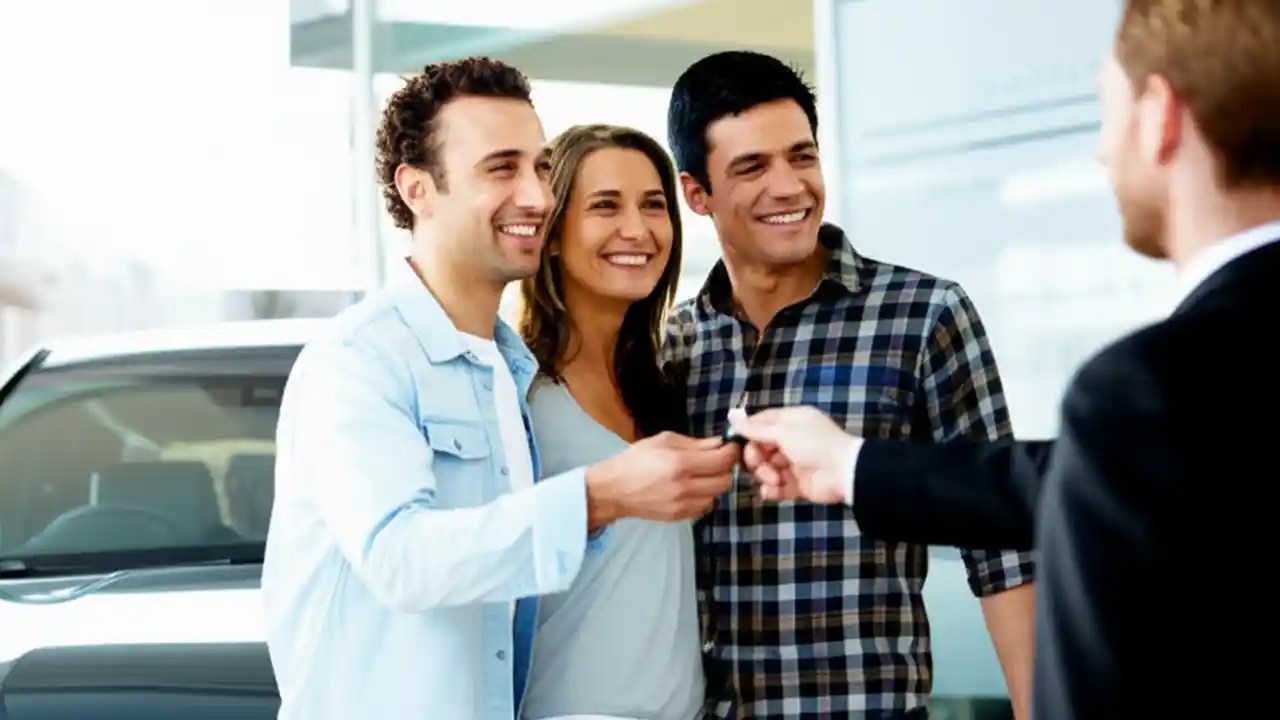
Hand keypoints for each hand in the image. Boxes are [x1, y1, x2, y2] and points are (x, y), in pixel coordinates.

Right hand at [585, 432, 738, 527]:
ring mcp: (684, 505)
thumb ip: (695, 443)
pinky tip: (693, 487)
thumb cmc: (636, 459)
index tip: (730, 446)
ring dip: (715, 482)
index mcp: (681, 463)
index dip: (732, 451)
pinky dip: (705, 496)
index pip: (723, 460)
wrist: (614, 490)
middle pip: (725, 480)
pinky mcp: (680, 517)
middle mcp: (685, 487)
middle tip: (717, 459)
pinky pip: (705, 506)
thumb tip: (720, 443)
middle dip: (725, 468)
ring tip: (703, 473)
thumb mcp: (664, 441)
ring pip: (717, 494)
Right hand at [728, 406, 859, 504]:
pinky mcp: (798, 484)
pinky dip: (772, 490)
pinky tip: (772, 491)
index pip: (761, 423)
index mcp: (791, 421)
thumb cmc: (815, 445)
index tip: (737, 443)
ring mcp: (795, 463)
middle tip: (759, 465)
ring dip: (766, 475)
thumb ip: (756, 428)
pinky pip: (777, 487)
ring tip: (775, 480)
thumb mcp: (783, 432)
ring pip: (767, 469)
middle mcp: (792, 440)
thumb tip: (732, 416)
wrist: (844, 473)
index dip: (748, 432)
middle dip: (756, 458)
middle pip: (761, 448)